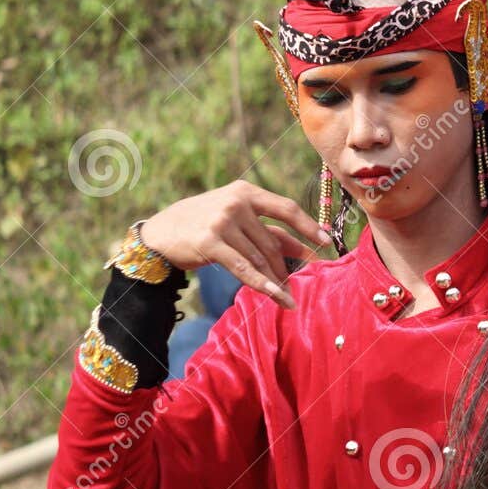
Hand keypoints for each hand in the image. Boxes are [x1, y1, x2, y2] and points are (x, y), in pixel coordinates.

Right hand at [138, 180, 331, 307]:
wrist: (160, 234)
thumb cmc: (203, 225)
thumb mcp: (236, 220)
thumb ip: (267, 231)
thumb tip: (306, 248)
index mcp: (245, 192)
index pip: (286, 208)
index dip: (308, 226)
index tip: (327, 242)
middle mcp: (236, 202)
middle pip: (272, 241)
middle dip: (286, 266)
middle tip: (296, 285)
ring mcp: (222, 220)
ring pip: (259, 258)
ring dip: (275, 280)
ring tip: (286, 296)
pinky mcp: (210, 242)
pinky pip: (244, 268)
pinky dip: (263, 284)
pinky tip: (278, 296)